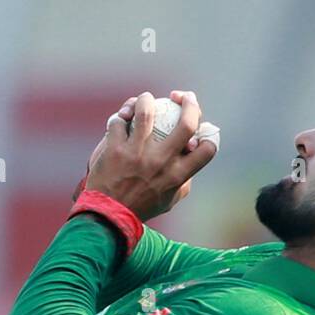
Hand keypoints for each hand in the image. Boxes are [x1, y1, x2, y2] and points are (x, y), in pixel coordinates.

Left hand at [83, 91, 217, 220]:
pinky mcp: (115, 150)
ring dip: (146, 100)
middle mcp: (161, 162)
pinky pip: (119, 121)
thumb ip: (183, 182)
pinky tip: (122, 119)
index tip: (201, 130)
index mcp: (177, 175)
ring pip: (147, 111)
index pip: (207, 149)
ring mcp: (137, 154)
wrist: (106, 217)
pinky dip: (120, 117)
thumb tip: (192, 160)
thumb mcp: (168, 202)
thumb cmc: (139, 209)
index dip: (209, 135)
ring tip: (145, 100)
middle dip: (190, 103)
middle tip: (182, 97)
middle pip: (186, 123)